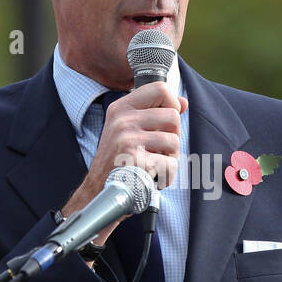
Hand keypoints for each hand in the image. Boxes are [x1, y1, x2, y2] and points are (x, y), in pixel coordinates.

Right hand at [63, 82, 187, 252]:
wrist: (99, 192)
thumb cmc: (118, 161)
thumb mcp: (130, 130)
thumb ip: (155, 113)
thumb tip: (182, 102)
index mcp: (121, 108)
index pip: (160, 88)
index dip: (171, 104)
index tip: (165, 122)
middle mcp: (122, 120)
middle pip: (172, 116)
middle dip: (172, 136)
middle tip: (158, 149)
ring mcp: (128, 139)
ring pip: (174, 141)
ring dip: (170, 157)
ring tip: (153, 164)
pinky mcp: (136, 160)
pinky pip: (171, 164)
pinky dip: (167, 175)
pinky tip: (153, 177)